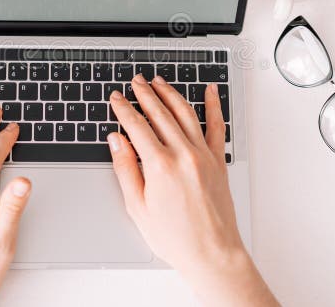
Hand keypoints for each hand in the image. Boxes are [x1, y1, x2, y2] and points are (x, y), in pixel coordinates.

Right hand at [108, 75, 277, 306]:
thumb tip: (116, 141)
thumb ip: (125, 169)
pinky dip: (213, 105)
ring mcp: (203, 155)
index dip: (124, 109)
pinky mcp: (217, 161)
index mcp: (160, 166)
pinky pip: (216, 126)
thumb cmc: (175, 237)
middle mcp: (183, 154)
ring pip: (185, 113)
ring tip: (159, 82)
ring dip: (170, 94)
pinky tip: (209, 91)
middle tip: (135, 82)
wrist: (211, 253)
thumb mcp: (138, 207)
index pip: (136, 126)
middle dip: (145, 94)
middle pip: (160, 113)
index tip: (116, 98)